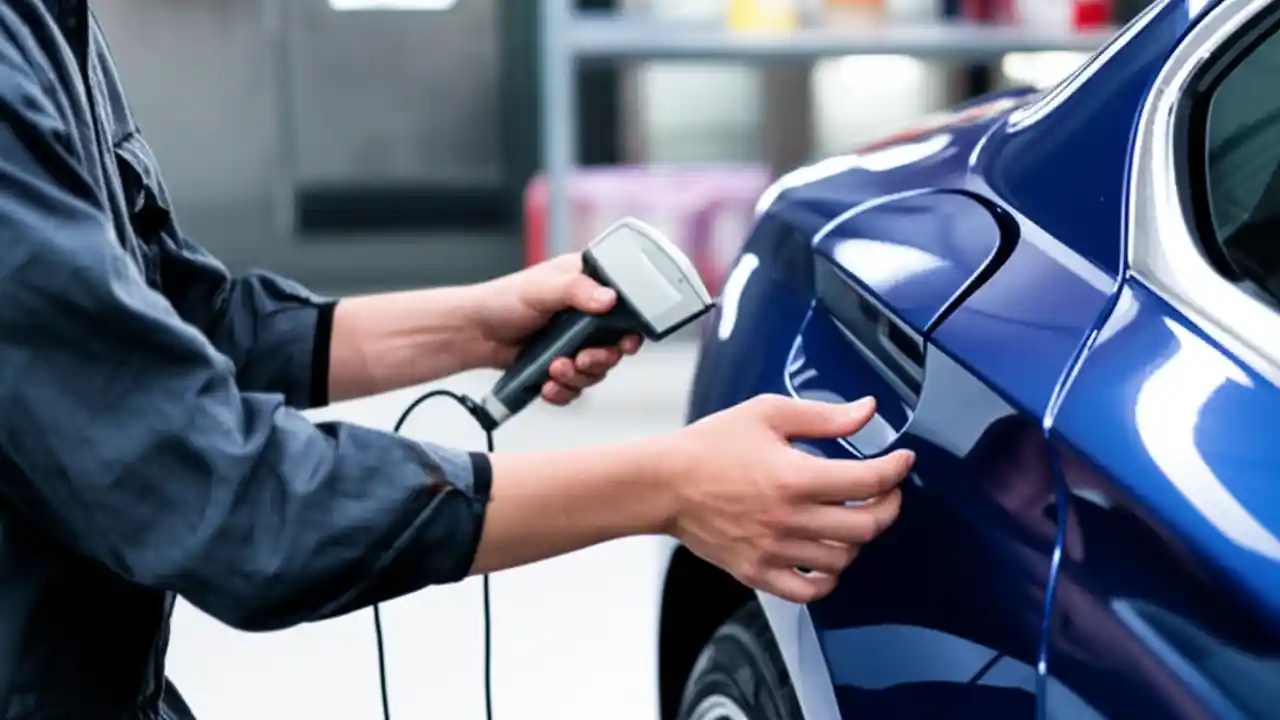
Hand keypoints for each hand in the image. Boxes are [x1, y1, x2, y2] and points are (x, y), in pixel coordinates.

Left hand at [474, 254, 642, 405]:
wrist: (475, 333)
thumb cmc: (503, 300)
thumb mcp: (541, 287)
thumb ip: (576, 290)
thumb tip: (609, 299)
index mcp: (588, 286)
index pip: (626, 306)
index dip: (632, 326)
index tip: (626, 342)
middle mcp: (587, 315)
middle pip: (616, 345)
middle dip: (601, 359)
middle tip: (582, 360)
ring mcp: (576, 342)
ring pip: (597, 369)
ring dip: (579, 376)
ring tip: (554, 370)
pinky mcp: (563, 364)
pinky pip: (577, 386)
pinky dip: (565, 390)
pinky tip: (548, 385)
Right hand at [665, 394, 913, 602]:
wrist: (664, 483)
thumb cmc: (710, 446)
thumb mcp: (767, 413)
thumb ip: (823, 416)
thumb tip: (867, 411)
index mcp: (794, 477)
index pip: (868, 481)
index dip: (895, 470)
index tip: (901, 461)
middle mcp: (788, 519)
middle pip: (866, 526)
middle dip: (888, 506)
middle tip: (887, 492)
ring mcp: (773, 550)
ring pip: (843, 559)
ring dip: (859, 539)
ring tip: (853, 520)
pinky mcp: (757, 572)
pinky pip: (809, 591)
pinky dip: (828, 578)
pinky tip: (827, 556)